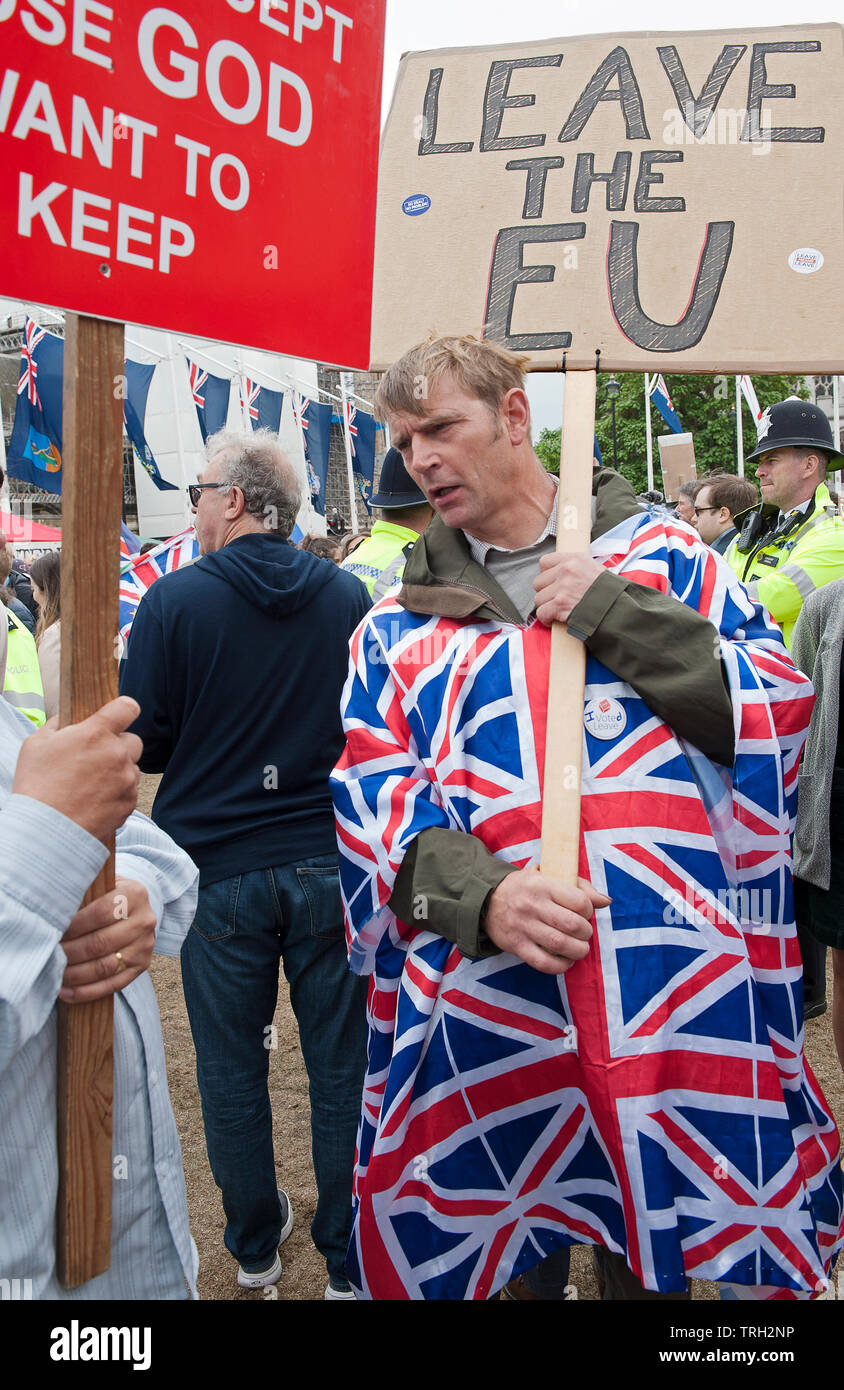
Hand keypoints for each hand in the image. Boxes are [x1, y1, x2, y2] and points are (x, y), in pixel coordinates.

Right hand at [12, 696, 141, 842]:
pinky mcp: (130, 803)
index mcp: (96, 733)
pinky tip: (95, 800)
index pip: (127, 707)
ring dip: (119, 772)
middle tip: (96, 758)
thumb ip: (57, 725)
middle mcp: (117, 754)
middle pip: (133, 741)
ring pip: (132, 768)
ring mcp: (126, 779)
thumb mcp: (36, 744)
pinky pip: (130, 792)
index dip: (124, 709)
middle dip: (119, 746)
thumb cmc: (37, 786)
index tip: (120, 714)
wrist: (46, 829)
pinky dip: (118, 794)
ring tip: (91, 785)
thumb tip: (65, 720)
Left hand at [59, 878, 155, 1002]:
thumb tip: (51, 913)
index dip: (73, 926)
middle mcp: (144, 920)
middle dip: (69, 953)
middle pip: (101, 943)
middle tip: (48, 956)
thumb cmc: (107, 897)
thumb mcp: (101, 887)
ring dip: (75, 975)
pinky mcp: (142, 965)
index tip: (52, 932)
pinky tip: (67, 993)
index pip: (100, 913)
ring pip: (105, 967)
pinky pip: (113, 984)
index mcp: (134, 895)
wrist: (133, 908)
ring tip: (54, 975)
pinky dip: (87, 992)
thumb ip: (82, 895)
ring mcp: (145, 945)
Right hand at [484, 866, 609, 974]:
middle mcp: (532, 905)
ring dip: (578, 951)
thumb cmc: (524, 887)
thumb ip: (578, 885)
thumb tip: (606, 901)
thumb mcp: (547, 875)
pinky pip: (543, 963)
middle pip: (572, 925)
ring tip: (579, 948)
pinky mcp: (516, 945)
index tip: (585, 913)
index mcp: (542, 885)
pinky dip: (560, 966)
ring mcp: (523, 927)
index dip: (589, 910)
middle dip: (586, 933)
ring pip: (560, 945)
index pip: (578, 900)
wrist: (485, 900)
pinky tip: (566, 961)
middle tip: (584, 933)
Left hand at [533, 553, 603, 626]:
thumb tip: (558, 573)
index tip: (552, 583)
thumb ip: (575, 568)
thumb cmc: (608, 593)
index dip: (546, 575)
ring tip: (558, 610)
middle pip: (539, 582)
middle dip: (546, 592)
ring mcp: (563, 587)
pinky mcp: (560, 604)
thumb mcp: (594, 569)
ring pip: (539, 598)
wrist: (617, 609)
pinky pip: (542, 612)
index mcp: (575, 559)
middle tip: (556, 599)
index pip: (545, 562)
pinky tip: (554, 619)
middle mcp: (567, 570)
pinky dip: (547, 618)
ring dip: (547, 606)